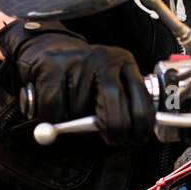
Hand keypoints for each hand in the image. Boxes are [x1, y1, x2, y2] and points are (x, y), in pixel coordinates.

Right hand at [0, 18, 155, 144]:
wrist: (49, 49)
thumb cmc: (83, 80)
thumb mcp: (108, 87)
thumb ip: (118, 109)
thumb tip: (122, 137)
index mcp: (125, 63)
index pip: (141, 99)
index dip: (139, 126)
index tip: (134, 140)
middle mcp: (104, 58)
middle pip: (113, 100)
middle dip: (113, 128)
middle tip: (111, 140)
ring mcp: (78, 60)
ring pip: (80, 108)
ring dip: (76, 122)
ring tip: (73, 111)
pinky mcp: (52, 64)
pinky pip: (55, 107)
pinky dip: (53, 117)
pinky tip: (55, 108)